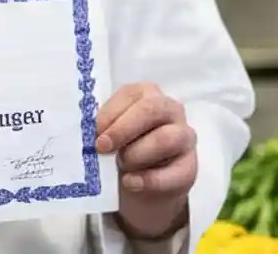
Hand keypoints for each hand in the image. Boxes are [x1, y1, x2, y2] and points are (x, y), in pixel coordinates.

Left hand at [95, 82, 195, 238]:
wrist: (143, 183)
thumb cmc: (124, 147)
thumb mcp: (112, 134)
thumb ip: (103, 128)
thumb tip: (86, 133)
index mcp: (148, 94)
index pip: (131, 94)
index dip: (110, 112)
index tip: (93, 131)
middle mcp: (171, 110)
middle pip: (152, 110)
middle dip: (123, 129)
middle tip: (101, 147)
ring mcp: (184, 137)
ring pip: (166, 139)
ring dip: (137, 154)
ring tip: (121, 164)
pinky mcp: (190, 166)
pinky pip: (174, 173)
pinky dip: (149, 179)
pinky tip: (130, 182)